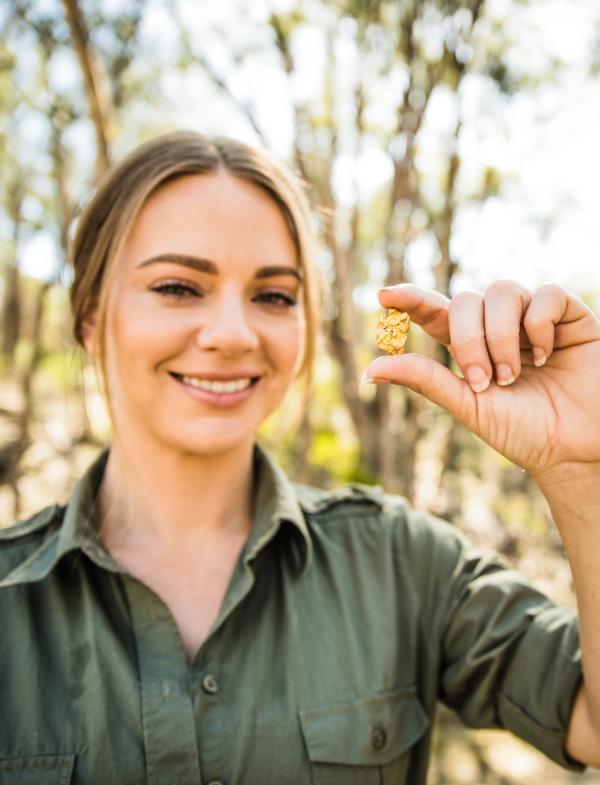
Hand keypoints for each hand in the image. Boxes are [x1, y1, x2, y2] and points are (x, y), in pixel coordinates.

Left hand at [364, 280, 599, 481]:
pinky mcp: (570, 316)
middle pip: (466, 300)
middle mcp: (499, 327)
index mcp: (471, 347)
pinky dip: (538, 324)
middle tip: (484, 380)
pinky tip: (545, 354)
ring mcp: (533, 319)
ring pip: (502, 291)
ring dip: (501, 337)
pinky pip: (545, 294)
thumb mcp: (469, 406)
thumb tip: (369, 369)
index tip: (383, 296)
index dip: (411, 299)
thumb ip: (425, 381)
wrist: (577, 451)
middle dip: (468, 339)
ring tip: (515, 374)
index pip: (436, 311)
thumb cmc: (524, 432)